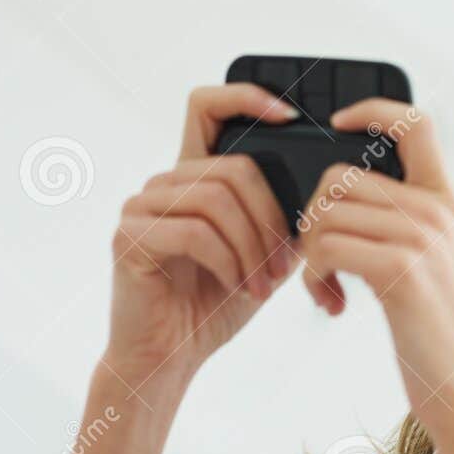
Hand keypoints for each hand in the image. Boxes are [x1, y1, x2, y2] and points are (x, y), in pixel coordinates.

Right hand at [103, 83, 300, 387]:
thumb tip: (324, 191)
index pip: (207, 107)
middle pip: (233, 167)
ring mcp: (141, 208)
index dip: (245, 96)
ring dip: (252, 246)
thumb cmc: (213, 305)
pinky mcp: (129, 237)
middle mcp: (163, 184)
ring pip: (217, 198)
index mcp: (194, 179)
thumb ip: (280, 219)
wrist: (169, 356)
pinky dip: (228, 262)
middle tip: (284, 265)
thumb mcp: (261, 255)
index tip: (289, 116)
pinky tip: (239, 287)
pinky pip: (194, 232)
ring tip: (262, 284)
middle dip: (271, 219)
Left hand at [295, 99, 453, 449]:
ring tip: (325, 289)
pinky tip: (331, 305)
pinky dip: (313, 278)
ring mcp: (422, 239)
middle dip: (312, 220)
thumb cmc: (440, 338)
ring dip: (309, 256)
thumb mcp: (434, 267)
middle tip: (320, 264)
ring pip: (325, 214)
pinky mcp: (401, 272)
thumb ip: (403, 228)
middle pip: (340, 177)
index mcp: (446, 203)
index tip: (337, 123)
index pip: (414, 123)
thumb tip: (341, 202)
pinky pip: (327, 248)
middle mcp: (437, 212)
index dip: (372, 110)